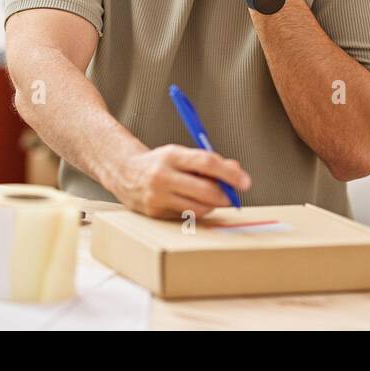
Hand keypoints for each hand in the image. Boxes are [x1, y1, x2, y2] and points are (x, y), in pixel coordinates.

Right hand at [112, 145, 251, 219]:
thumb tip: (236, 172)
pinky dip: (196, 211)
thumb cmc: (160, 163)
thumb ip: (208, 162)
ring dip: (212, 205)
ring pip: (198, 208)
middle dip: (225, 195)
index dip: (229, 173)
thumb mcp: (181, 154)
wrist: (124, 173)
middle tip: (233, 196)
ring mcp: (158, 197)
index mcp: (171, 156)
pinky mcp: (156, 213)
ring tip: (210, 197)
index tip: (245, 182)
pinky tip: (191, 203)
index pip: (206, 163)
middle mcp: (162, 176)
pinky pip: (186, 216)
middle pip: (205, 190)